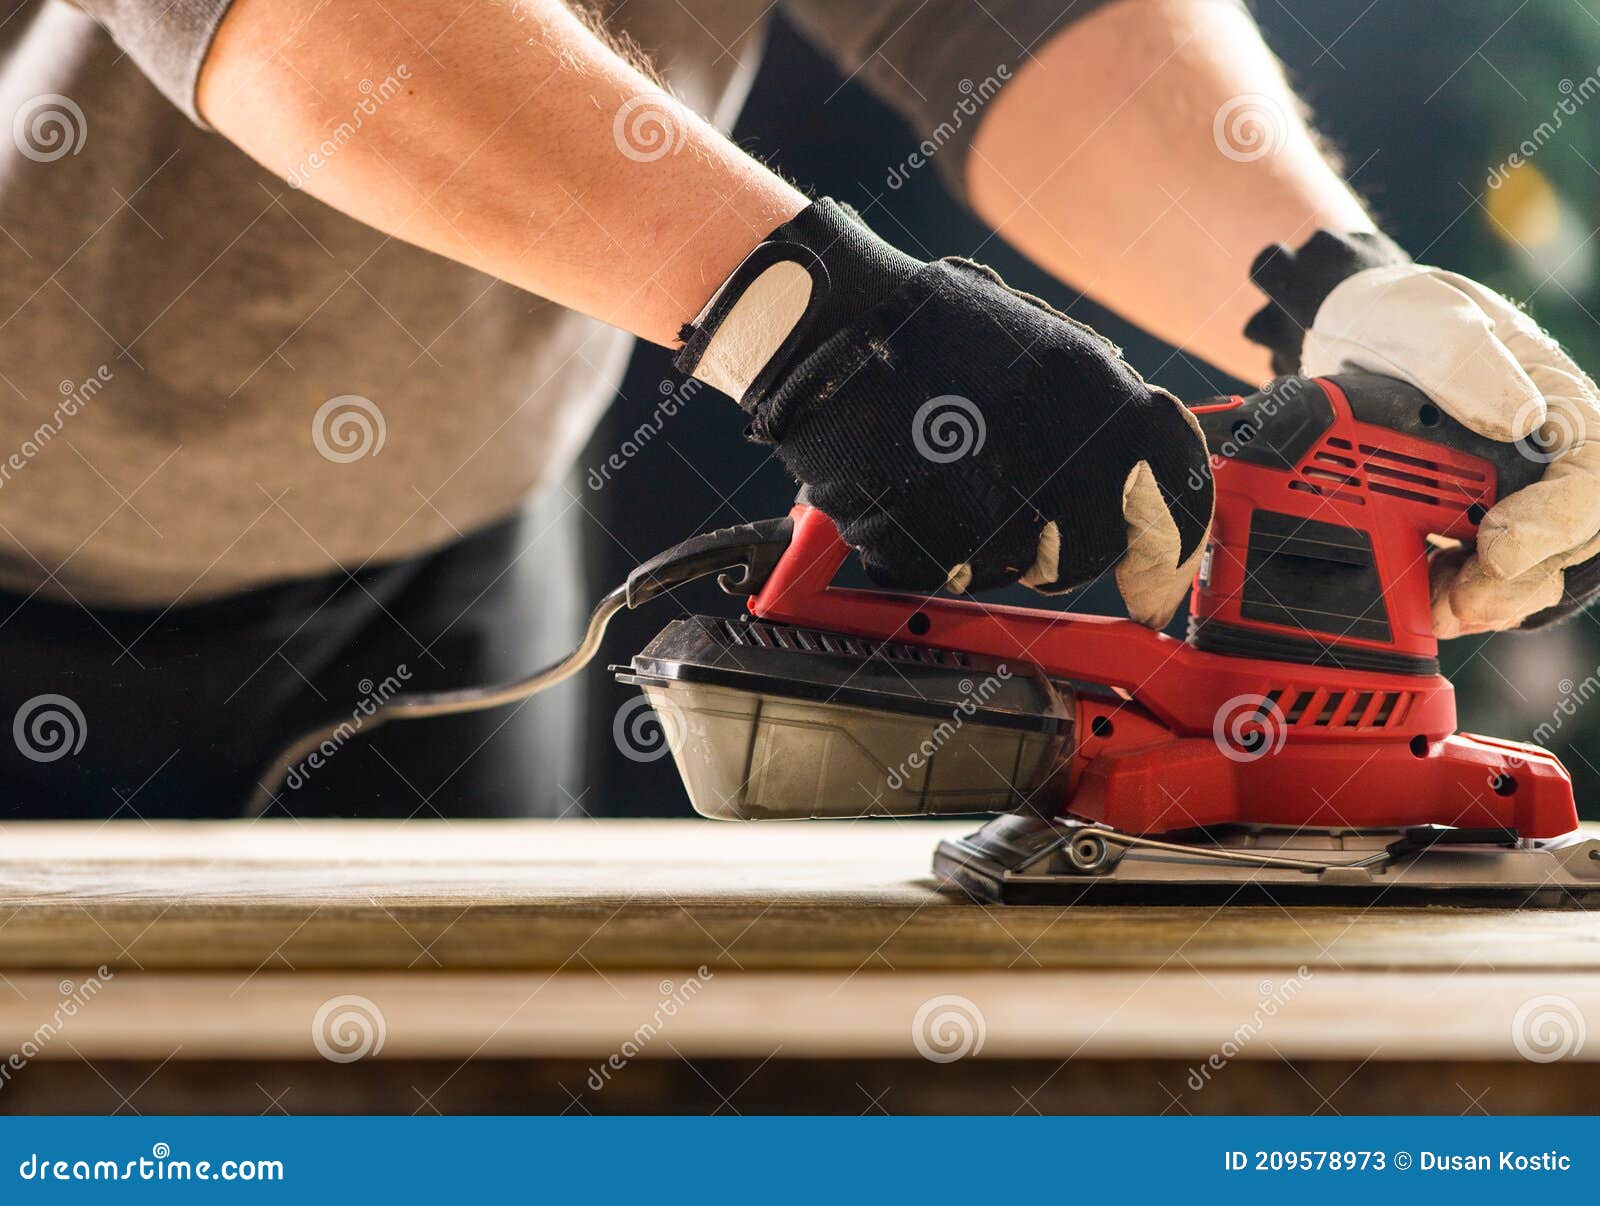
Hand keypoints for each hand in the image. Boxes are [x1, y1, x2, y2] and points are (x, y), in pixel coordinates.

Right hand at [674, 199, 1213, 628]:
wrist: (826, 327)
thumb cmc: (932, 330)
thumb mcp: (1040, 340)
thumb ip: (1103, 405)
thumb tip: (1155, 475)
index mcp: (1084, 384)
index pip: (1171, 484)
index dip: (1173, 545)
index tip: (1158, 579)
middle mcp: (1040, 441)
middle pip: (1091, 550)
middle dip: (1071, 554)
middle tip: (1032, 523)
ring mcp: (974, 492)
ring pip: (1017, 567)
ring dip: (994, 547)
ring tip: (952, 486)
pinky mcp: (914, 530)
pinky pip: (946, 573)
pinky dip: (933, 549)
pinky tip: (913, 495)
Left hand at [1246, 230, 1599, 634]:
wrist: (1352, 333)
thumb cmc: (1405, 317)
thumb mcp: (1430, 319)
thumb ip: (1468, 361)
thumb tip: (1524, 415)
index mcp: (1563, 409)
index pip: (1591, 482)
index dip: (1553, 527)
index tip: (1495, 546)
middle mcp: (1548, 462)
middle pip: (1562, 547)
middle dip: (1508, 585)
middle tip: (1450, 599)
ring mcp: (1511, 496)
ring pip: (1523, 575)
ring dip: (1479, 599)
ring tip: (1427, 603)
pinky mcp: (1469, 522)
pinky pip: (1477, 576)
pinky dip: (1449, 594)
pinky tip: (1415, 594)